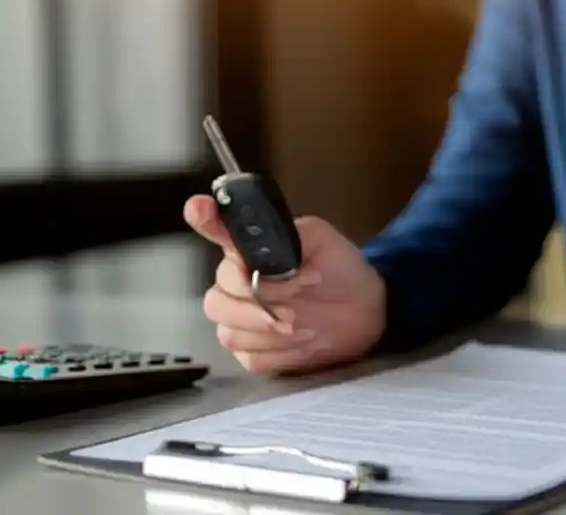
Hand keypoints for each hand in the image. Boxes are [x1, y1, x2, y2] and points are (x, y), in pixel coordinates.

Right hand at [184, 196, 386, 373]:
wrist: (366, 308)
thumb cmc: (340, 270)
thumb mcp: (322, 240)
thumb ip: (290, 236)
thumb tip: (259, 252)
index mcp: (249, 252)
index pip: (215, 231)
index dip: (203, 219)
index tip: (199, 207)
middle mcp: (237, 285)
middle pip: (216, 300)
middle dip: (256, 307)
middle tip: (293, 310)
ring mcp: (242, 321)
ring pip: (230, 333)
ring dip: (271, 332)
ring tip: (306, 325)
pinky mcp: (255, 351)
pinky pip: (251, 357)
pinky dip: (282, 352)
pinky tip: (304, 340)